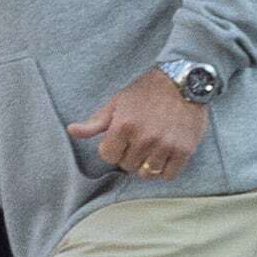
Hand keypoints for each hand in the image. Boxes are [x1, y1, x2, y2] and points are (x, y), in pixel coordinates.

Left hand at [70, 70, 209, 179]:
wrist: (185, 80)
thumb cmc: (147, 91)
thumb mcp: (117, 102)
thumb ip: (95, 122)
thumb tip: (72, 131)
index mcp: (124, 126)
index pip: (108, 156)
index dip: (114, 148)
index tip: (123, 138)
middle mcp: (144, 138)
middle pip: (127, 166)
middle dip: (130, 155)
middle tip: (140, 140)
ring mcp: (165, 146)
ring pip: (147, 174)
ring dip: (147, 164)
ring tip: (152, 148)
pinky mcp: (184, 151)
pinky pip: (168, 175)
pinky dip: (165, 169)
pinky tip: (165, 155)